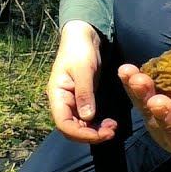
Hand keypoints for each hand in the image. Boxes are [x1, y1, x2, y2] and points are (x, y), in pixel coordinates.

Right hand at [47, 21, 115, 143]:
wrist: (83, 36)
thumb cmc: (80, 49)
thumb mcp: (84, 69)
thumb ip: (85, 93)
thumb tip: (88, 118)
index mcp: (57, 95)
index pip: (63, 124)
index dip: (80, 134)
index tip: (101, 135)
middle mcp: (62, 102)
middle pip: (71, 129)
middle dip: (90, 135)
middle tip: (111, 132)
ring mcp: (72, 102)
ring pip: (79, 126)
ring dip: (95, 131)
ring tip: (112, 128)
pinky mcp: (82, 100)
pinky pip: (86, 119)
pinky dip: (97, 124)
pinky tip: (109, 123)